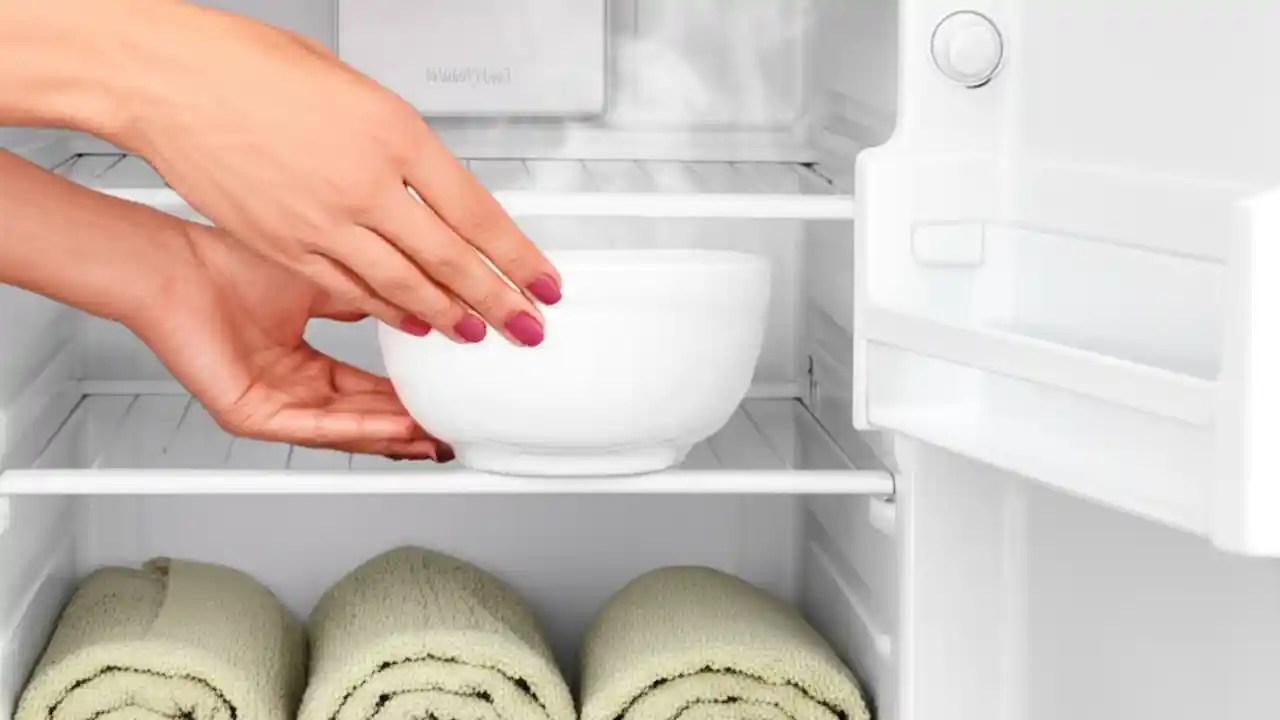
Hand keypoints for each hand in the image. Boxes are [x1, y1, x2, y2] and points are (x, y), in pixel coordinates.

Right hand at [105, 2, 559, 346]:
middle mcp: (366, 184)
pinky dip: (390, 312)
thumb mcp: (357, 91)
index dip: (517, 256)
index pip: (477, 212)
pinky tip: (415, 323)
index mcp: (395, 134)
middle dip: (499, 300)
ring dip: (451, 316)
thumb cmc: (254, 69)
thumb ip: (401, 146)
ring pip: (406, 286)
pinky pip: (352, 291)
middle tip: (528, 326)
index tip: (542, 281)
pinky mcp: (287, 246)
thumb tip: (434, 185)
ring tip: (481, 334)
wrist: (173, 80)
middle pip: (452, 259)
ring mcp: (324, 222)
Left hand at [132, 223, 449, 460]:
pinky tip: (392, 426)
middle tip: (448, 431)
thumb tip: (419, 308)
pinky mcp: (250, 415)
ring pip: (341, 429)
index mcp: (301, 363)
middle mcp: (287, 388)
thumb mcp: (324, 283)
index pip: (364, 391)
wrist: (173, 266)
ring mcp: (269, 404)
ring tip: (431, 434)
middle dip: (407, 428)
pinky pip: (312, 426)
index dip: (405, 398)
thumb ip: (370, 301)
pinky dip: (356, 426)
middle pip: (359, 418)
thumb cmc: (229, 265)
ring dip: (390, 434)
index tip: (442, 398)